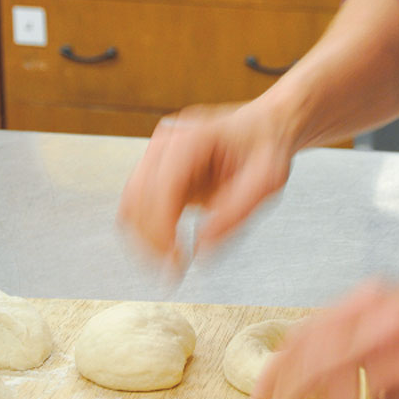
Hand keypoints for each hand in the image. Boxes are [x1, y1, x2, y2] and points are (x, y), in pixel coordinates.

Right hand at [118, 101, 293, 270]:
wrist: (267, 127)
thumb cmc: (268, 147)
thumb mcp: (266, 182)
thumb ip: (235, 214)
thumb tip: (201, 250)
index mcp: (194, 137)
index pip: (163, 187)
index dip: (163, 229)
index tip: (177, 260)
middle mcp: (169, 141)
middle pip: (138, 197)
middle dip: (151, 241)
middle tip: (172, 270)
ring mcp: (159, 153)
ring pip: (131, 203)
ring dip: (145, 239)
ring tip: (170, 263)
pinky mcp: (158, 169)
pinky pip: (139, 204)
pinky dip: (148, 230)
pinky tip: (169, 248)